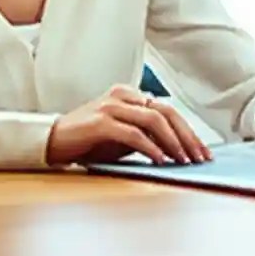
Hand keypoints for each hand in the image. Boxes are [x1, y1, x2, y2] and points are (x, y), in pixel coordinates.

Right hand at [45, 84, 211, 166]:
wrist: (52, 141)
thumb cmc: (88, 141)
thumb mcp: (122, 137)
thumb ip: (145, 135)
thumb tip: (177, 149)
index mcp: (129, 95)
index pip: (167, 109)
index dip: (188, 130)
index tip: (202, 151)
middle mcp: (122, 96)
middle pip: (166, 111)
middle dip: (187, 136)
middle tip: (200, 157)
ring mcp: (111, 107)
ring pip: (154, 120)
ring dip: (173, 142)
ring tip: (183, 160)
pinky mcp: (100, 122)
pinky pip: (133, 134)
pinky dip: (151, 147)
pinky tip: (160, 160)